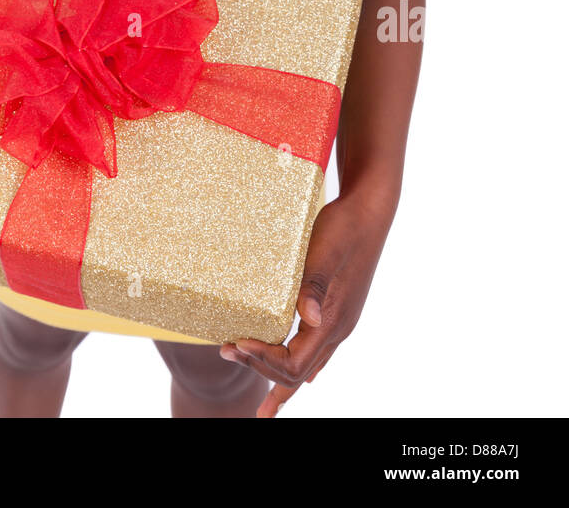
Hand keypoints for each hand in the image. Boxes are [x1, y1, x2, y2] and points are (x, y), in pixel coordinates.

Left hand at [219, 192, 392, 416]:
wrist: (370, 212)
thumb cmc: (343, 230)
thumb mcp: (324, 254)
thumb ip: (314, 287)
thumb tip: (310, 319)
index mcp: (332, 321)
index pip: (293, 363)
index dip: (263, 360)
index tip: (235, 342)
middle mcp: (338, 328)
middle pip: (298, 370)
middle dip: (263, 371)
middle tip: (227, 353)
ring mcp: (340, 320)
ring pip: (309, 363)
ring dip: (278, 373)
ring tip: (258, 385)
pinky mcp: (338, 309)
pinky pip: (317, 349)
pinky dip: (299, 364)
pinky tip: (295, 369)